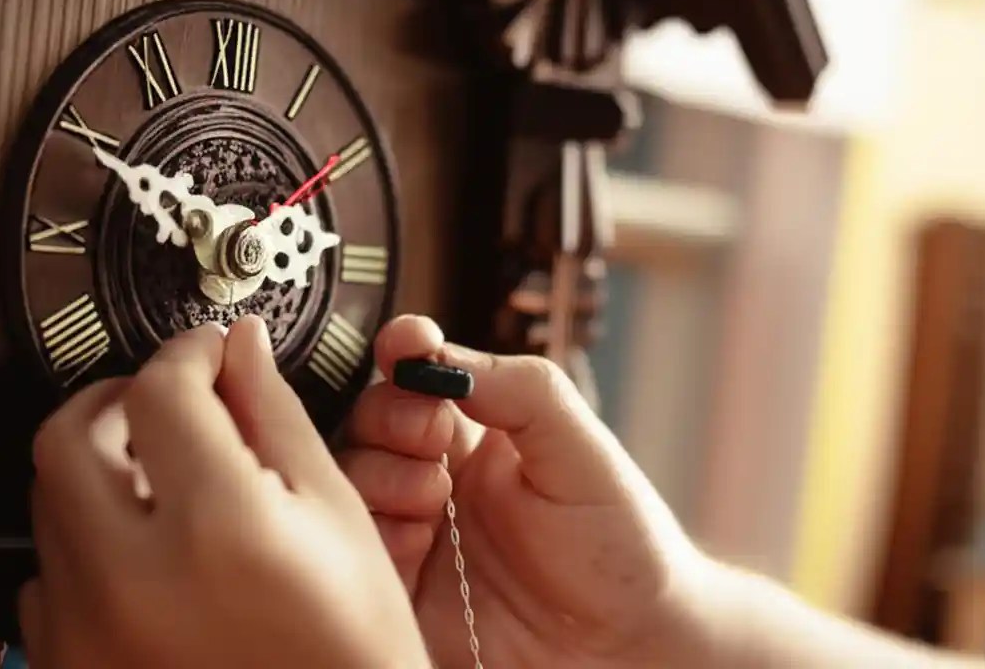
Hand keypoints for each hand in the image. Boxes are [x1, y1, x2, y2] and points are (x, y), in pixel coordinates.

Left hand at [19, 317, 431, 668]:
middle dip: (120, 401)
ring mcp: (87, 637)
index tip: (207, 353)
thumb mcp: (335, 515)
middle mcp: (133, 583)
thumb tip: (240, 347)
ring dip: (102, 473)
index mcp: (219, 530)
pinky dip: (90, 551)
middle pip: (67, 438)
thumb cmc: (352, 651)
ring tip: (169, 490)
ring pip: (49, 505)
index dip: (188, 353)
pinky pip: (47, 580)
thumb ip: (274, 417)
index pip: (161, 391)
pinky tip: (150, 560)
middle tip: (169, 403)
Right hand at [339, 315, 720, 668]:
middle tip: (433, 442)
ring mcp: (417, 535)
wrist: (631, 646)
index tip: (405, 346)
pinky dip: (372, 536)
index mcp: (480, 436)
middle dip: (390, 418)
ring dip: (379, 475)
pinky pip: (357, 553)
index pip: (421, 379)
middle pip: (371, 423)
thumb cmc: (622, 547)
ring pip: (353, 482)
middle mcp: (439, 479)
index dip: (405, 354)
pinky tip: (414, 542)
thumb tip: (439, 353)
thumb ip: (518, 389)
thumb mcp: (581, 448)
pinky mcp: (402, 593)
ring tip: (432, 498)